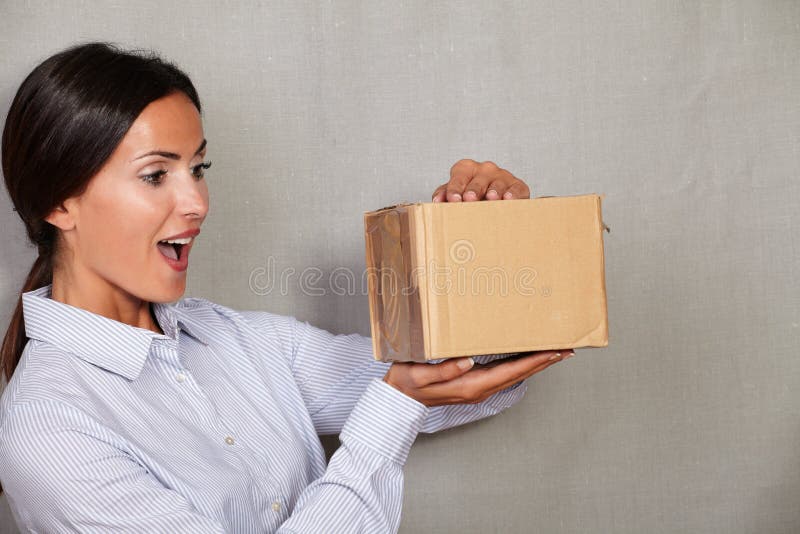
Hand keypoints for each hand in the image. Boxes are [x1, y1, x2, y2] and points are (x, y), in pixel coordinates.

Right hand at [383, 350, 573, 406]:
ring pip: (515, 374)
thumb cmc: (405, 384)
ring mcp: (478, 388)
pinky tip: (525, 356)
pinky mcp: (473, 384)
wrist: (397, 399)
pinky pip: (505, 374)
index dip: (536, 361)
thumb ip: (443, 369)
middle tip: (567, 348)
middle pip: (520, 374)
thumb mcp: (418, 374)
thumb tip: (468, 361)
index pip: (512, 371)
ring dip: (535, 363)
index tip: (556, 351)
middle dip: (544, 361)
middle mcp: (479, 388)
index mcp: (471, 385)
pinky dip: (520, 364)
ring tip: (553, 351)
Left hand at [431, 159, 530, 201]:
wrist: (495, 203)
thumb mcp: (456, 194)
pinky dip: (513, 194)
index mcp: (467, 169)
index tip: (453, 199)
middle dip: (474, 189)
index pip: (459, 175)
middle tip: (469, 199)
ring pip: (498, 183)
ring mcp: (502, 176)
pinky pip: (516, 188)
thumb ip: (445, 195)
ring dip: (494, 190)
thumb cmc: (472, 197)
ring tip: (491, 198)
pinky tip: (508, 199)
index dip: (455, 187)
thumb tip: (437, 201)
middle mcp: (485, 170)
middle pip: (478, 179)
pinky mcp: (518, 186)